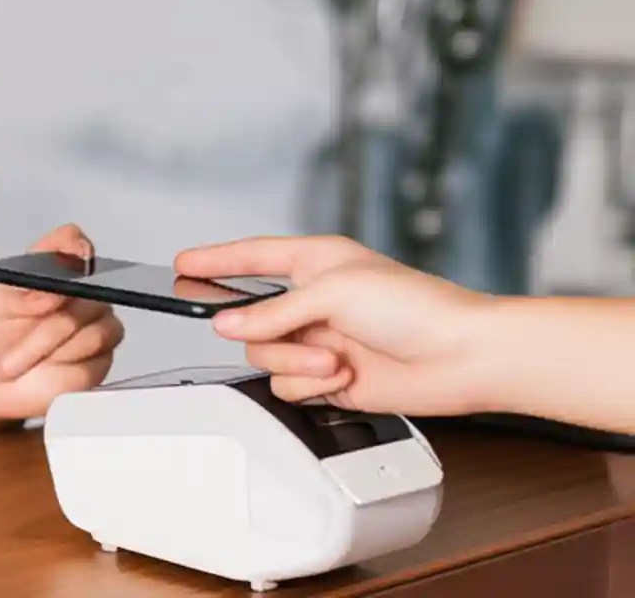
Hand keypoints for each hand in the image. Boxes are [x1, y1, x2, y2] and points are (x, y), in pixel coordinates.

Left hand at [0, 225, 123, 418]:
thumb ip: (24, 290)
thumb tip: (52, 291)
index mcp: (54, 268)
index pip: (72, 242)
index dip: (76, 246)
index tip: (76, 254)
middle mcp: (83, 291)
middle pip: (91, 293)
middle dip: (52, 322)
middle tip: (19, 333)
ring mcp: (98, 325)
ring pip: (96, 332)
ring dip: (50, 348)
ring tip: (18, 361)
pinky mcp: (101, 361)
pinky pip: (93, 363)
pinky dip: (61, 371)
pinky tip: (42, 371)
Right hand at [174, 236, 495, 415]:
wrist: (461, 358)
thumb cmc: (416, 307)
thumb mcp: (333, 292)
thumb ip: (272, 310)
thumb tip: (228, 325)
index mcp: (315, 262)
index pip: (251, 257)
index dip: (215, 260)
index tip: (181, 264)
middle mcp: (314, 301)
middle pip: (250, 320)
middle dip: (270, 333)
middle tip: (287, 333)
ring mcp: (319, 340)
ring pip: (266, 357)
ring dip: (297, 362)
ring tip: (335, 359)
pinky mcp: (328, 377)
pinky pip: (288, 385)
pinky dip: (311, 384)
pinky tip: (342, 376)